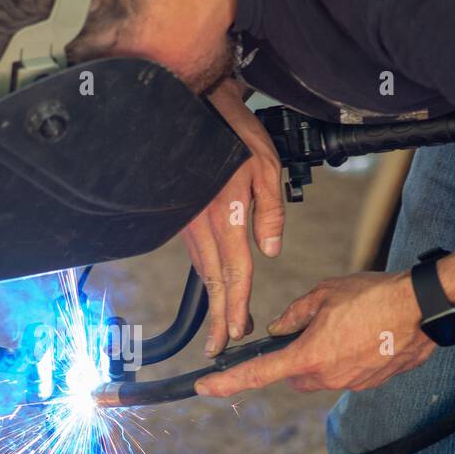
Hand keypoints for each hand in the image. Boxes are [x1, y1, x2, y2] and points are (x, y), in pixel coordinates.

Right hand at [180, 78, 285, 356]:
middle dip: (219, 316)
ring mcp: (189, 221)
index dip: (237, 305)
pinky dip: (207, 275)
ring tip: (221, 323)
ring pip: (203, 269)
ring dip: (214, 298)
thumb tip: (272, 250)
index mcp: (225, 215)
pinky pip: (197, 252)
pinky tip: (214, 286)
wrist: (193, 106)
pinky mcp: (183, 216)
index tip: (237, 332)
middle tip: (219, 347)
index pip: (235, 271)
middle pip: (214, 280)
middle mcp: (202, 224)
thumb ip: (270, 211)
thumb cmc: (233, 131)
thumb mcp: (265, 165)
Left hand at [194, 272, 435, 396]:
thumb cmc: (376, 297)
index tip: (205, 388)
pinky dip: (347, 358)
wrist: (423, 309)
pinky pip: (346, 374)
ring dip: (323, 356)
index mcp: (308, 356)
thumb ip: (295, 314)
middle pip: (293, 376)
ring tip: (346, 325)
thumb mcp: (325, 294)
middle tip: (311, 329)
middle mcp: (326, 377)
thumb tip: (279, 328)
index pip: (258, 374)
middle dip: (293, 358)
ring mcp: (349, 384)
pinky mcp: (370, 383)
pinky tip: (363, 335)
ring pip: (320, 375)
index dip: (227, 382)